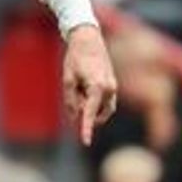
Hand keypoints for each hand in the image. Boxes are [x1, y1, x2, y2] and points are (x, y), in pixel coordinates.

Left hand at [63, 24, 118, 144]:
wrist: (88, 39)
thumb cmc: (75, 58)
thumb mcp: (67, 79)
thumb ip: (71, 101)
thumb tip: (76, 117)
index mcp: (97, 86)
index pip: (90, 113)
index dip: (86, 128)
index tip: (85, 142)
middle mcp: (109, 88)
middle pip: (95, 112)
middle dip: (84, 109)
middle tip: (75, 91)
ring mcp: (113, 87)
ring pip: (101, 108)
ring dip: (89, 105)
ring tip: (80, 86)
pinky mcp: (113, 85)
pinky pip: (104, 101)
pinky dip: (94, 100)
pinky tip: (85, 85)